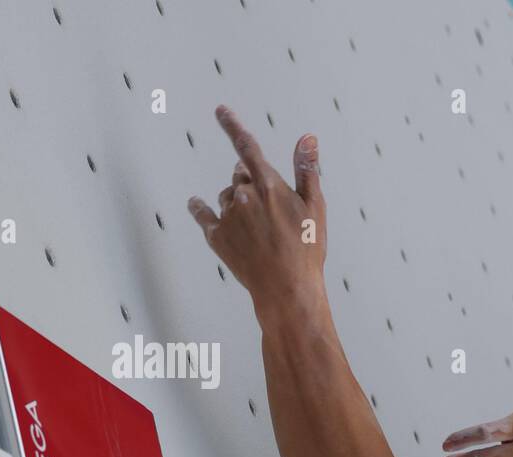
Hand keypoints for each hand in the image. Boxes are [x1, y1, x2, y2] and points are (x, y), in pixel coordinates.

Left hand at [187, 106, 326, 319]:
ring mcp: (228, 216)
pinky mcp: (217, 236)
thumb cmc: (306, 251)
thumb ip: (307, 170)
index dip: (232, 126)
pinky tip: (197, 205)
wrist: (287, 290)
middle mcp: (243, 196)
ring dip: (236, 201)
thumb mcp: (315, 208)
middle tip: (268, 206)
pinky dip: (200, 208)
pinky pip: (202, 214)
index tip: (221, 111)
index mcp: (269, 186)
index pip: (247, 147)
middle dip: (250, 182)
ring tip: (257, 226)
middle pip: (239, 175)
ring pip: (226, 195)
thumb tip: (307, 138)